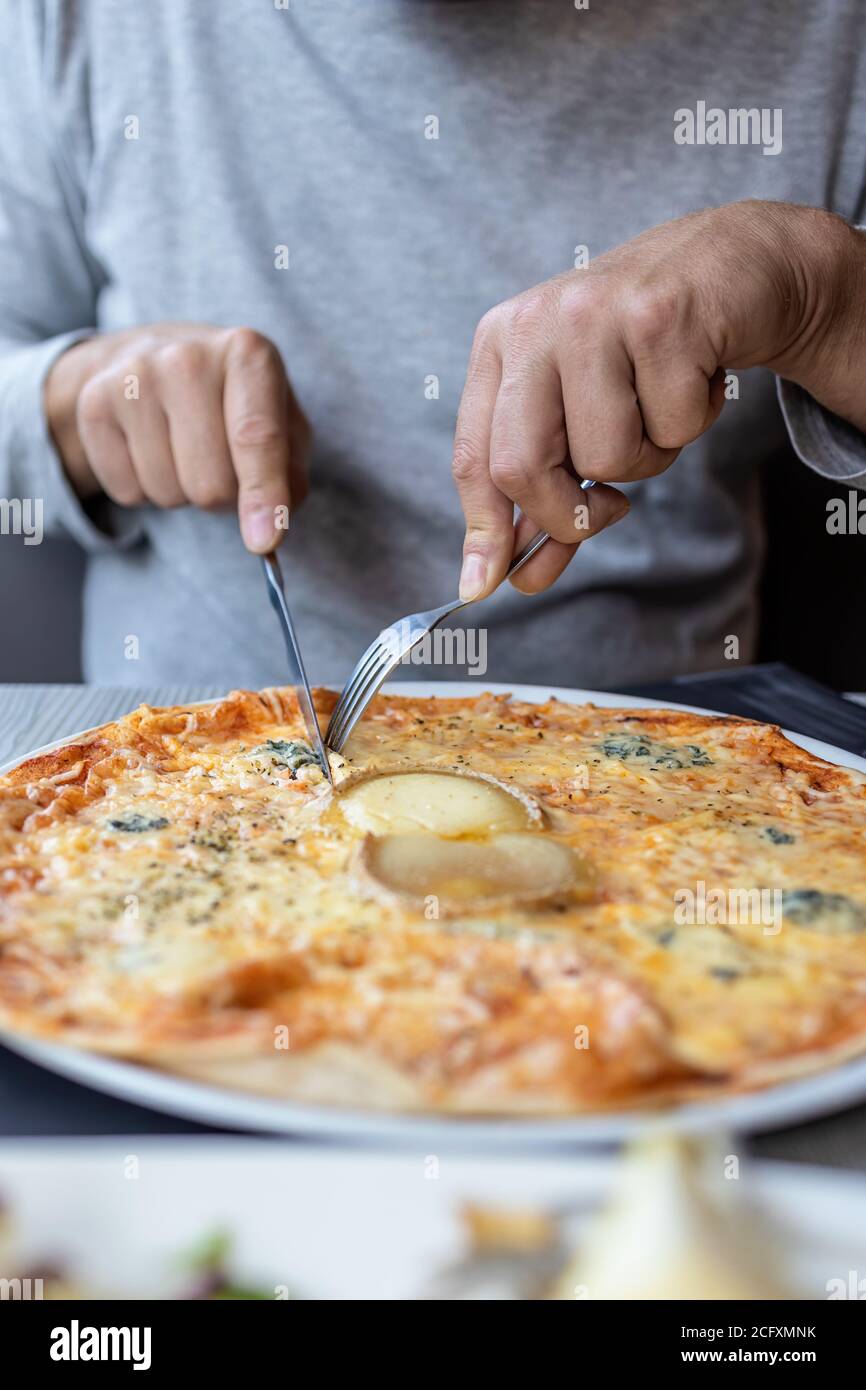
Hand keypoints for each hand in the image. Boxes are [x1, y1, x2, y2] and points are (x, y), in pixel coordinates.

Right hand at [45, 323, 309, 552]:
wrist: (152, 358)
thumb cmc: (232, 401)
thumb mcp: (281, 422)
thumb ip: (290, 475)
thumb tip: (270, 530)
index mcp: (247, 354)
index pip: (256, 438)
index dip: (263, 495)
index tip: (265, 542)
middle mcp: (187, 357)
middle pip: (210, 484)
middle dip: (222, 499)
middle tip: (220, 466)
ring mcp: (134, 377)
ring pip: (168, 493)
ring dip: (182, 493)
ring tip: (183, 450)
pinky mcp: (94, 405)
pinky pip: (128, 493)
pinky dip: (144, 490)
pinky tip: (149, 448)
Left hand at [453, 200, 864, 597]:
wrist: (735, 265)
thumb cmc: (649, 351)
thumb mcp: (583, 413)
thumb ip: (546, 492)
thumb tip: (514, 578)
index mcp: (501, 343)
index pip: (475, 457)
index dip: (484, 531)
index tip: (486, 585)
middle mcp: (535, 323)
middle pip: (522, 468)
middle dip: (569, 516)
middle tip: (611, 507)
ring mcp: (594, 315)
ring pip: (604, 458)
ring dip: (647, 457)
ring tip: (660, 405)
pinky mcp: (660, 317)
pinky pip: (670, 430)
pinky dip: (692, 423)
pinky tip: (697, 376)